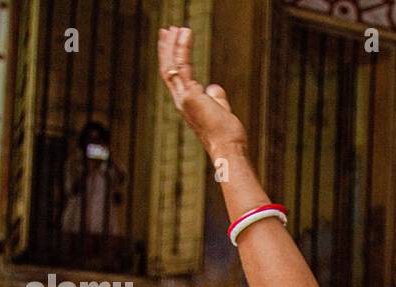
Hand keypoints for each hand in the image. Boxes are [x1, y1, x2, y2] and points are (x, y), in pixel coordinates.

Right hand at [157, 26, 246, 158]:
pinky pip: (182, 65)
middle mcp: (181, 100)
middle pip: (168, 69)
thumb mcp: (221, 111)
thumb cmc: (227, 136)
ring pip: (171, 65)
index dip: (172, 59)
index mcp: (187, 103)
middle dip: (167, 48)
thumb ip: (217, 98)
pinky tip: (185, 34)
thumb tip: (214, 87)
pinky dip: (183, 48)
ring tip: (176, 28)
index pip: (174, 78)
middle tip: (167, 30)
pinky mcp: (190, 94)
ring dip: (173, 45)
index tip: (172, 43)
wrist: (228, 149)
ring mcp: (183, 97)